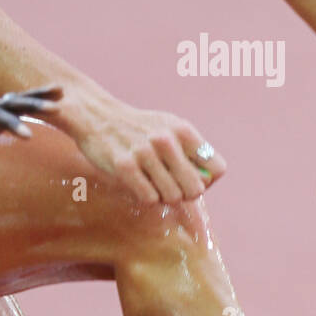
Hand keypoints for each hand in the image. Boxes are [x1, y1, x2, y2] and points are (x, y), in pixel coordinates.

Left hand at [0, 86, 63, 162]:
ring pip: (15, 101)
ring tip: (61, 91)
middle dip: (33, 106)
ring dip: (37, 97)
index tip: (29, 137)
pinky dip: (30, 102)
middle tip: (58, 109)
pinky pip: (13, 108)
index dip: (10, 126)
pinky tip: (46, 100)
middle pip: (10, 105)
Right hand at [59, 90, 226, 204]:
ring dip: (164, 197)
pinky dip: (147, 197)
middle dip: (186, 194)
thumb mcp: (170, 128)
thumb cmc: (139, 128)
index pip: (217, 169)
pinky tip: (140, 184)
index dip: (208, 181)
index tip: (194, 179)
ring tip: (154, 184)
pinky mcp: (124, 166)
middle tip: (172, 187)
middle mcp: (167, 140)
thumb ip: (191, 150)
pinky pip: (149, 198)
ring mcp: (145, 153)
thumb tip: (208, 181)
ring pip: (173, 197)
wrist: (98, 117)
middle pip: (196, 189)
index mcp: (183, 131)